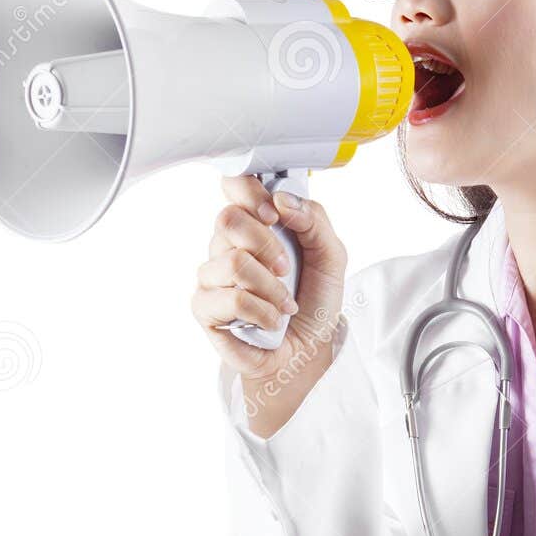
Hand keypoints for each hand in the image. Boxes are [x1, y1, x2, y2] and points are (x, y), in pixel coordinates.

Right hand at [193, 175, 347, 384]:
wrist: (307, 351)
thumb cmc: (313, 301)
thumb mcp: (331, 256)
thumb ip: (314, 220)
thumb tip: (282, 199)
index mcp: (254, 223)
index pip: (233, 185)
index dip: (250, 192)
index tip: (275, 215)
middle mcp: (227, 244)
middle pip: (228, 219)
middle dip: (267, 245)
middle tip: (286, 269)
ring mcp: (212, 275)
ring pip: (233, 262)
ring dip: (271, 288)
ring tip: (285, 305)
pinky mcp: (205, 307)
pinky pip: (232, 299)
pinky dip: (262, 312)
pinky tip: (270, 321)